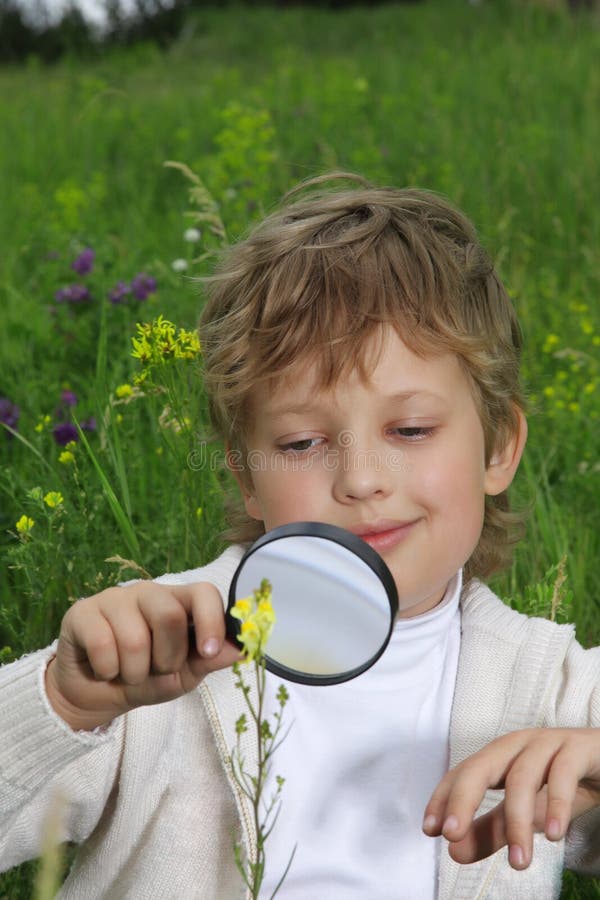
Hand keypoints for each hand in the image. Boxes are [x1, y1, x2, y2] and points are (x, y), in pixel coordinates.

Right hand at [45, 581, 241, 731]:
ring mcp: (113, 598)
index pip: (204, 593)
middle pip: (169, 615)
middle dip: (167, 658)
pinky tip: (104, 669)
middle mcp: (147, 591)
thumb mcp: (183, 675)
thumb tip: (240, 649)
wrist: (96, 695)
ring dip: (135, 672)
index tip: (208, 652)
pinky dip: (107, 670)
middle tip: (157, 670)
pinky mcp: (82, 612)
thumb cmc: (146, 678)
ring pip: (134, 638)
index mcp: (178, 601)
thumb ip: (209, 660)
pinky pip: (102, 644)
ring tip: (129, 673)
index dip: (211, 621)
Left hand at [422, 728, 599, 868]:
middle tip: (452, 836)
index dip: (443, 798)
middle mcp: (517, 745)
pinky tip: (553, 836)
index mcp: (499, 756)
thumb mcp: (525, 811)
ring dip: (517, 822)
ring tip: (519, 863)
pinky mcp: (578, 749)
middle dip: (463, 800)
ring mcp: (547, 743)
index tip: (430, 829)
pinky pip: (563, 775)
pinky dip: (556, 805)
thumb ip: (491, 830)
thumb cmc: (562, 782)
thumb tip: (454, 852)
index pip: (462, 773)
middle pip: (481, 766)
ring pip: (522, 778)